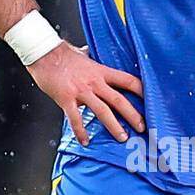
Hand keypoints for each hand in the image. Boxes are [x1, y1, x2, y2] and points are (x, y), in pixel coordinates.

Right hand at [28, 41, 144, 145]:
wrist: (43, 53)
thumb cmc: (61, 54)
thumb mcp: (82, 54)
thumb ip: (90, 58)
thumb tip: (89, 53)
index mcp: (101, 71)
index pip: (128, 80)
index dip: (141, 90)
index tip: (151, 100)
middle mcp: (95, 82)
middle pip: (119, 100)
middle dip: (133, 115)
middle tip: (142, 127)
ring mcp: (82, 91)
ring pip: (103, 111)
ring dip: (114, 126)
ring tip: (122, 138)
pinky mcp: (67, 99)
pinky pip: (76, 119)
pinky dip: (81, 132)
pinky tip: (85, 141)